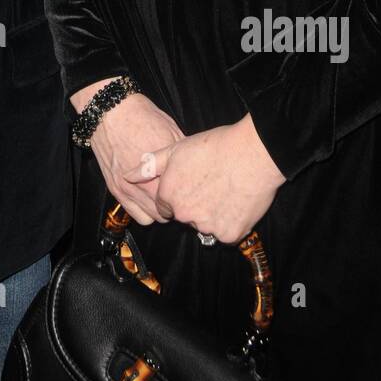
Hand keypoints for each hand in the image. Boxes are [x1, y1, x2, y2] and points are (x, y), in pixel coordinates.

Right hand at [72, 80, 185, 225]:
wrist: (111, 112)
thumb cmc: (141, 117)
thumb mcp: (171, 130)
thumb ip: (182, 156)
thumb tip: (195, 169)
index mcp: (163, 167)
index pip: (183, 195)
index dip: (188, 195)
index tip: (189, 191)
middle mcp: (146, 182)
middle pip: (169, 212)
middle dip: (175, 205)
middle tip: (177, 196)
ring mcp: (129, 188)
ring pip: (153, 217)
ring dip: (160, 211)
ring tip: (162, 199)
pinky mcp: (116, 189)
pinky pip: (136, 215)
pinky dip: (144, 211)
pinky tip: (147, 199)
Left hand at [132, 114, 286, 243]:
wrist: (253, 153)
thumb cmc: (215, 146)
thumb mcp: (176, 148)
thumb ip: (149, 165)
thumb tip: (128, 175)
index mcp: (169, 195)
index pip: (166, 205)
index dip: (179, 193)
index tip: (192, 182)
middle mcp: (185, 215)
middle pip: (186, 216)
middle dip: (195, 205)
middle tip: (211, 184)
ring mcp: (207, 226)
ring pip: (206, 225)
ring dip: (213, 215)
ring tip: (225, 189)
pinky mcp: (229, 234)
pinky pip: (227, 233)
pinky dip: (231, 222)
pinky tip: (236, 201)